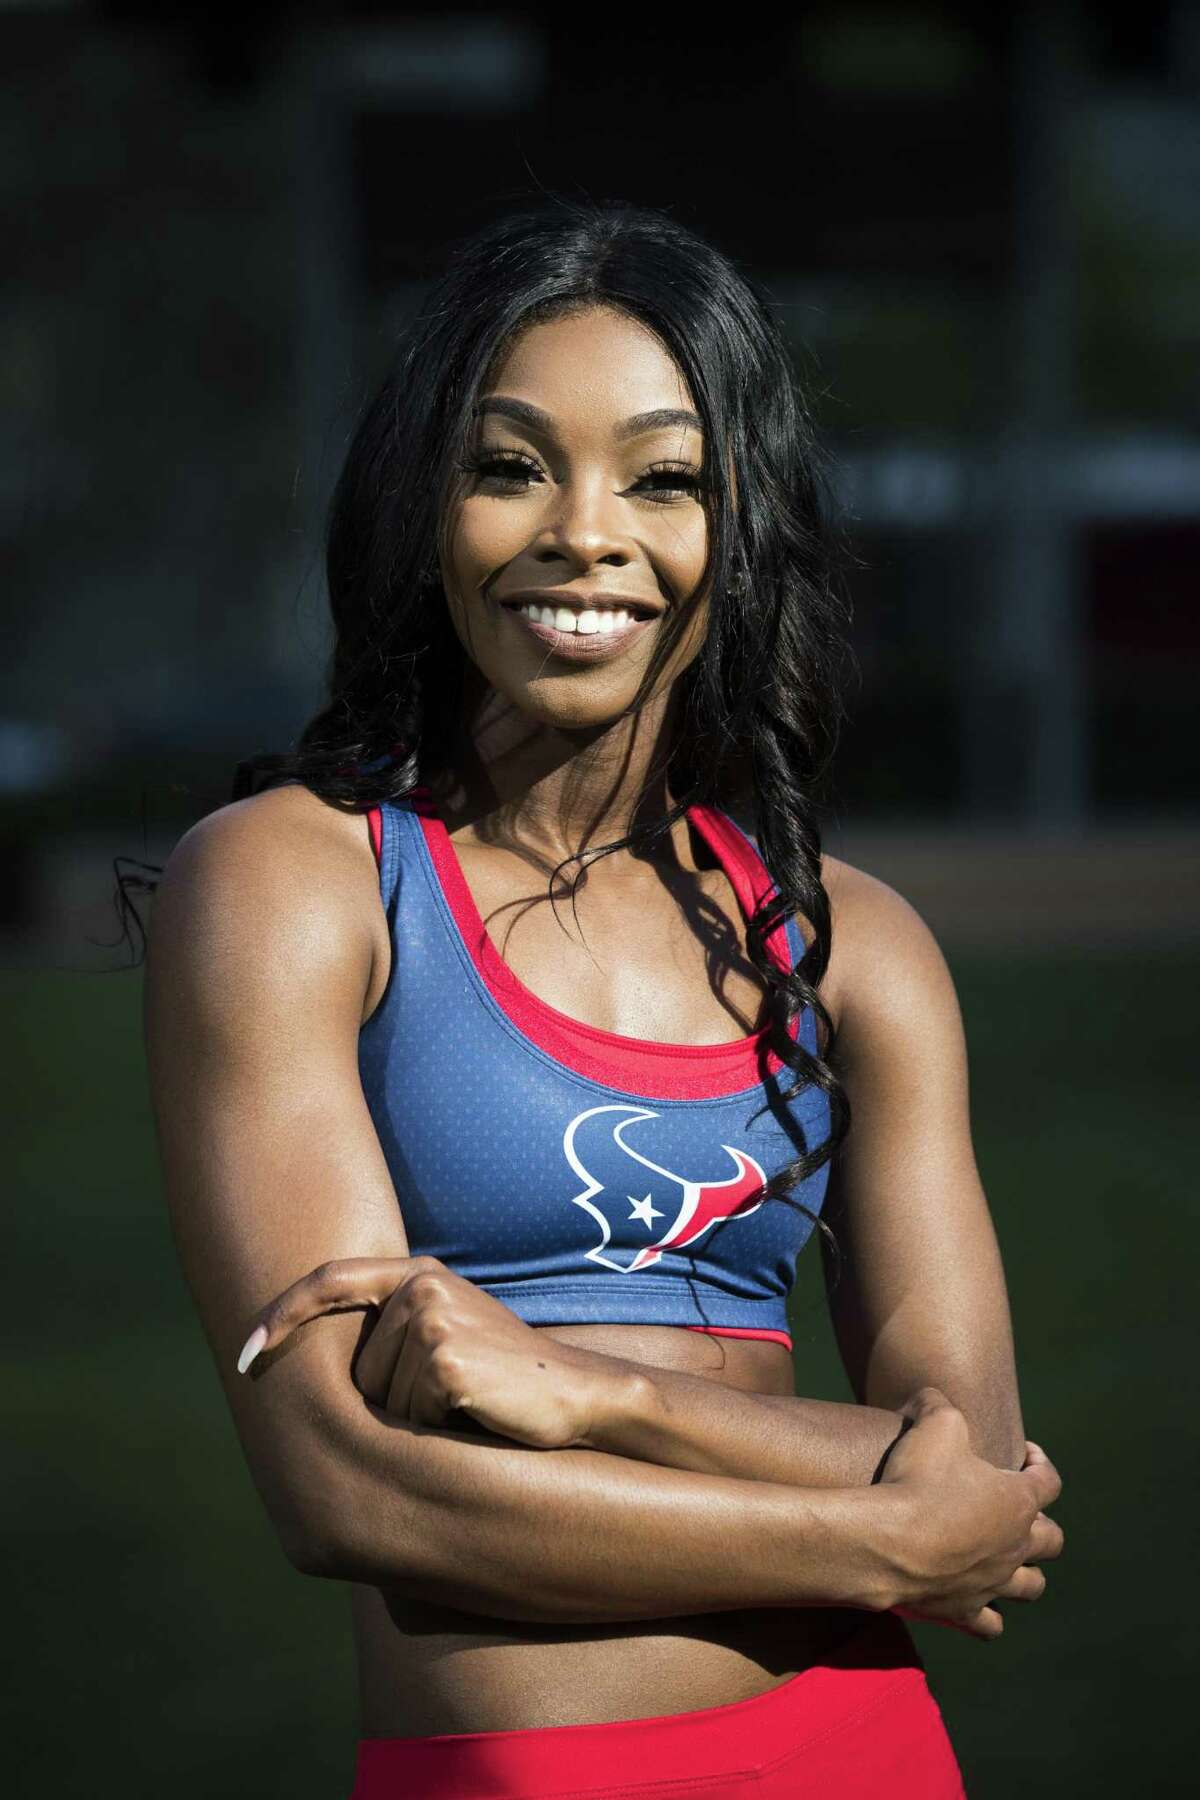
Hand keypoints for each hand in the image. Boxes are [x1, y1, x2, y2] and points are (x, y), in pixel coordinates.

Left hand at [236, 1255, 621, 1448]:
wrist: (575, 1394)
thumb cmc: (505, 1382)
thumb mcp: (445, 1341)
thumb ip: (392, 1338)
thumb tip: (318, 1382)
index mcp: (418, 1275)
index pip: (331, 1280)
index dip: (282, 1315)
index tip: (244, 1356)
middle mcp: (421, 1287)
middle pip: (355, 1368)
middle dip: (387, 1402)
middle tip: (451, 1401)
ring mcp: (432, 1320)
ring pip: (378, 1398)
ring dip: (413, 1421)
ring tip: (466, 1408)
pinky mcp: (444, 1361)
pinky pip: (406, 1417)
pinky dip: (433, 1431)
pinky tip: (474, 1416)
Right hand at [878, 1387, 1063, 1640]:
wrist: (885, 1543)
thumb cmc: (915, 1480)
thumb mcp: (934, 1422)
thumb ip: (939, 1404)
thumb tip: (932, 1396)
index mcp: (1018, 1501)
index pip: (1049, 1480)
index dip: (1041, 1463)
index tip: (1025, 1453)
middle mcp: (1015, 1546)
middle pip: (1052, 1541)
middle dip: (1041, 1524)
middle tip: (1015, 1511)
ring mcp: (994, 1583)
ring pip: (1032, 1587)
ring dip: (1026, 1573)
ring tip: (1006, 1560)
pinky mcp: (965, 1612)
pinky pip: (991, 1625)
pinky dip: (988, 1615)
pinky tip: (974, 1601)